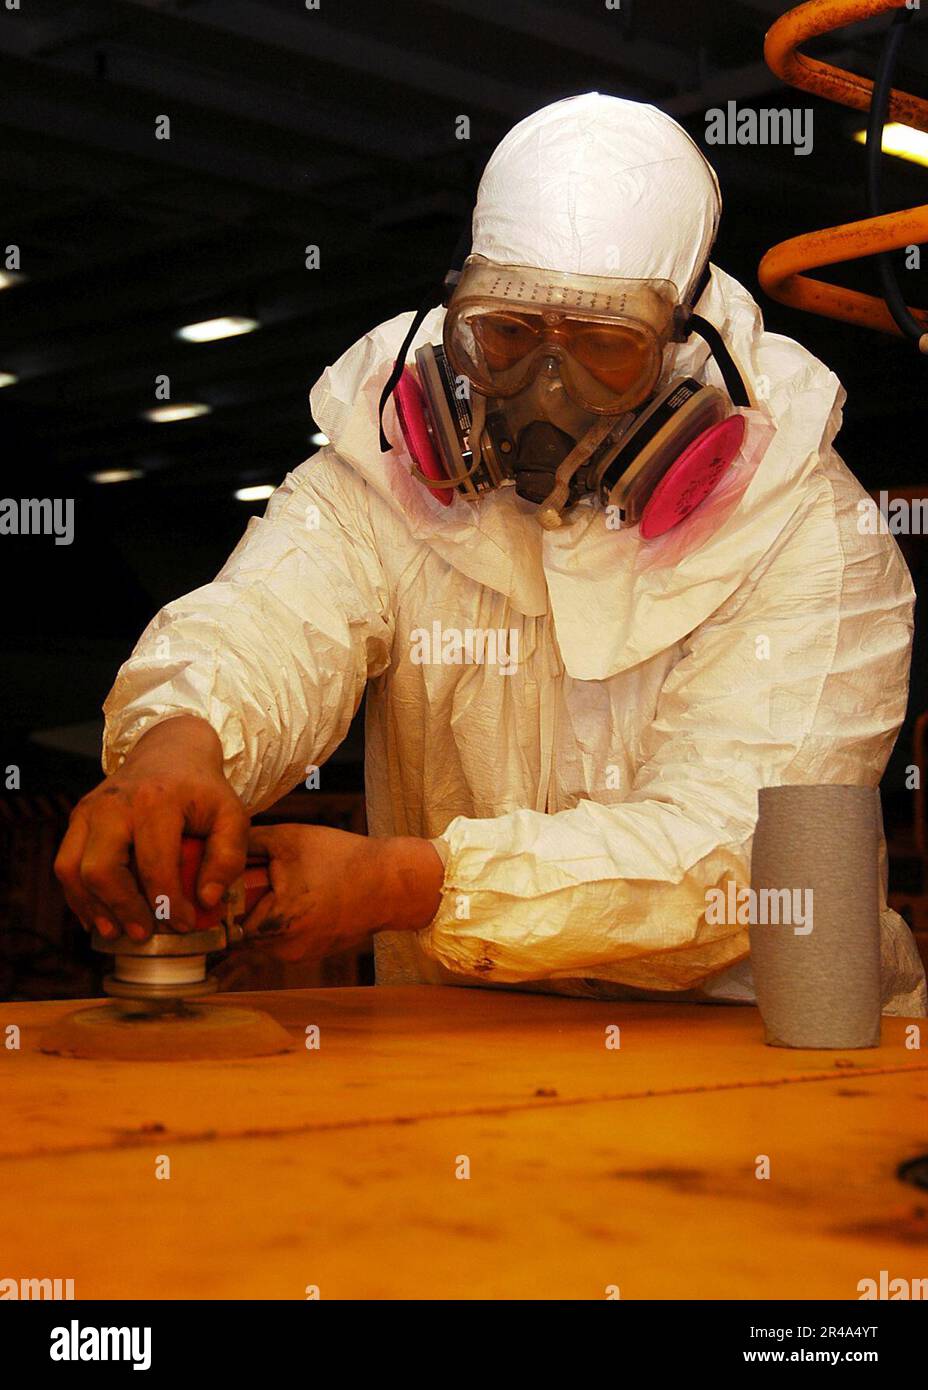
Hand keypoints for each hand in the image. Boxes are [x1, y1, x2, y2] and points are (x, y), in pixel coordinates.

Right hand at [54, 716, 248, 940]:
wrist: (171, 751)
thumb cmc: (202, 789)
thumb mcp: (232, 815)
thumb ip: (228, 857)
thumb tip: (206, 900)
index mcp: (156, 800)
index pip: (155, 865)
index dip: (168, 903)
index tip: (184, 924)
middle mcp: (114, 804)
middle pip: (102, 869)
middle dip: (123, 908)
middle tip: (146, 933)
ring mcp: (90, 809)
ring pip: (73, 869)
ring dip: (93, 907)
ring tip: (117, 931)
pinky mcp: (78, 817)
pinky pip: (65, 864)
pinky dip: (78, 896)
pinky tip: (100, 915)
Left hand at [242, 823, 444, 962]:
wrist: (390, 884)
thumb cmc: (341, 857)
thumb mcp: (289, 839)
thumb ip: (246, 844)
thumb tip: (213, 845)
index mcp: (277, 921)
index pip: (226, 922)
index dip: (223, 902)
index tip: (225, 884)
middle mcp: (286, 948)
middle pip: (242, 931)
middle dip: (245, 906)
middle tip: (257, 879)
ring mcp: (301, 955)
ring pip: (262, 938)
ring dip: (263, 916)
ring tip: (283, 886)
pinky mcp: (313, 954)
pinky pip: (283, 941)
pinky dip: (283, 923)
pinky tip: (300, 898)